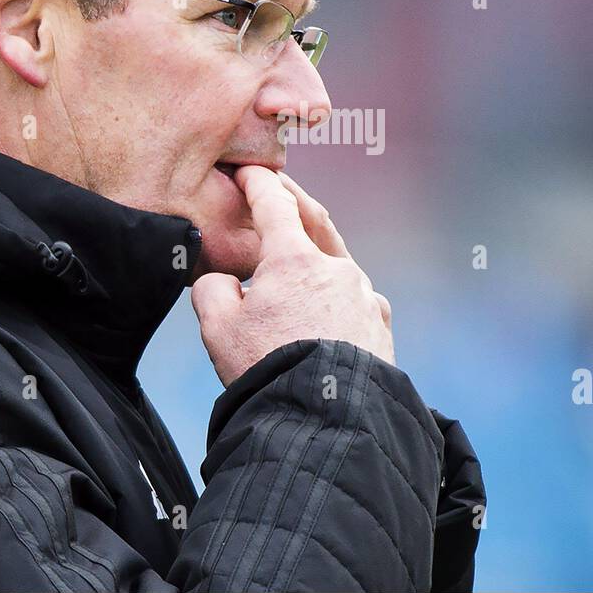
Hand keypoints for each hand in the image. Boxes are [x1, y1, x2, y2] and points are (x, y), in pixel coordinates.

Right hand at [191, 166, 394, 386]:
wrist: (327, 419)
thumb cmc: (269, 370)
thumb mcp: (218, 329)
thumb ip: (213, 291)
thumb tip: (223, 282)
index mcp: (295, 260)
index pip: (274, 205)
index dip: (259, 184)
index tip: (250, 172)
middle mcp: (336, 269)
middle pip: (316, 222)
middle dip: (295, 202)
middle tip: (281, 190)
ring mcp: (363, 295)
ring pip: (336, 265)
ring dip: (316, 259)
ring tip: (298, 268)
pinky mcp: (379, 323)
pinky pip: (354, 297)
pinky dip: (336, 294)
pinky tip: (326, 309)